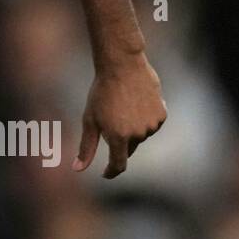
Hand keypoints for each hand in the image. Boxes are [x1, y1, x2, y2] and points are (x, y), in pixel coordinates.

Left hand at [72, 52, 166, 177]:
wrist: (122, 65)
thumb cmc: (101, 92)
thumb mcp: (89, 120)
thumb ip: (86, 147)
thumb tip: (76, 169)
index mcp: (118, 137)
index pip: (118, 164)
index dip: (111, 171)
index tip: (105, 172)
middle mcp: (138, 134)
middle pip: (128, 147)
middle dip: (119, 139)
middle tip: (109, 117)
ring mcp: (152, 125)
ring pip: (141, 135)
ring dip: (132, 128)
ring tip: (123, 106)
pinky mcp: (162, 114)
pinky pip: (152, 124)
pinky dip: (144, 119)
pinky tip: (136, 103)